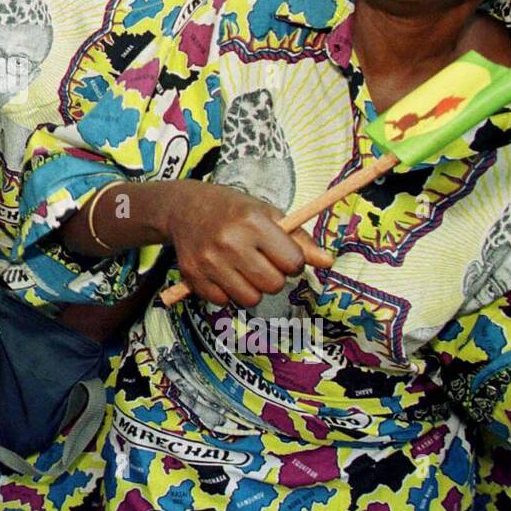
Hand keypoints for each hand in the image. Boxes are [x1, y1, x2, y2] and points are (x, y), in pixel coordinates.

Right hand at [164, 182, 333, 308]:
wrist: (183, 208)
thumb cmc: (232, 210)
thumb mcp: (267, 213)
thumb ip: (298, 240)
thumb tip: (328, 262)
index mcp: (253, 222)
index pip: (292, 262)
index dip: (291, 261)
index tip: (281, 253)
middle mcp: (230, 242)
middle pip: (273, 285)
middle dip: (273, 277)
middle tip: (261, 261)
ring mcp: (209, 261)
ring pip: (250, 299)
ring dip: (251, 288)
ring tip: (242, 269)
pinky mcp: (193, 277)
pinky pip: (224, 302)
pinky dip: (227, 292)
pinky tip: (222, 273)